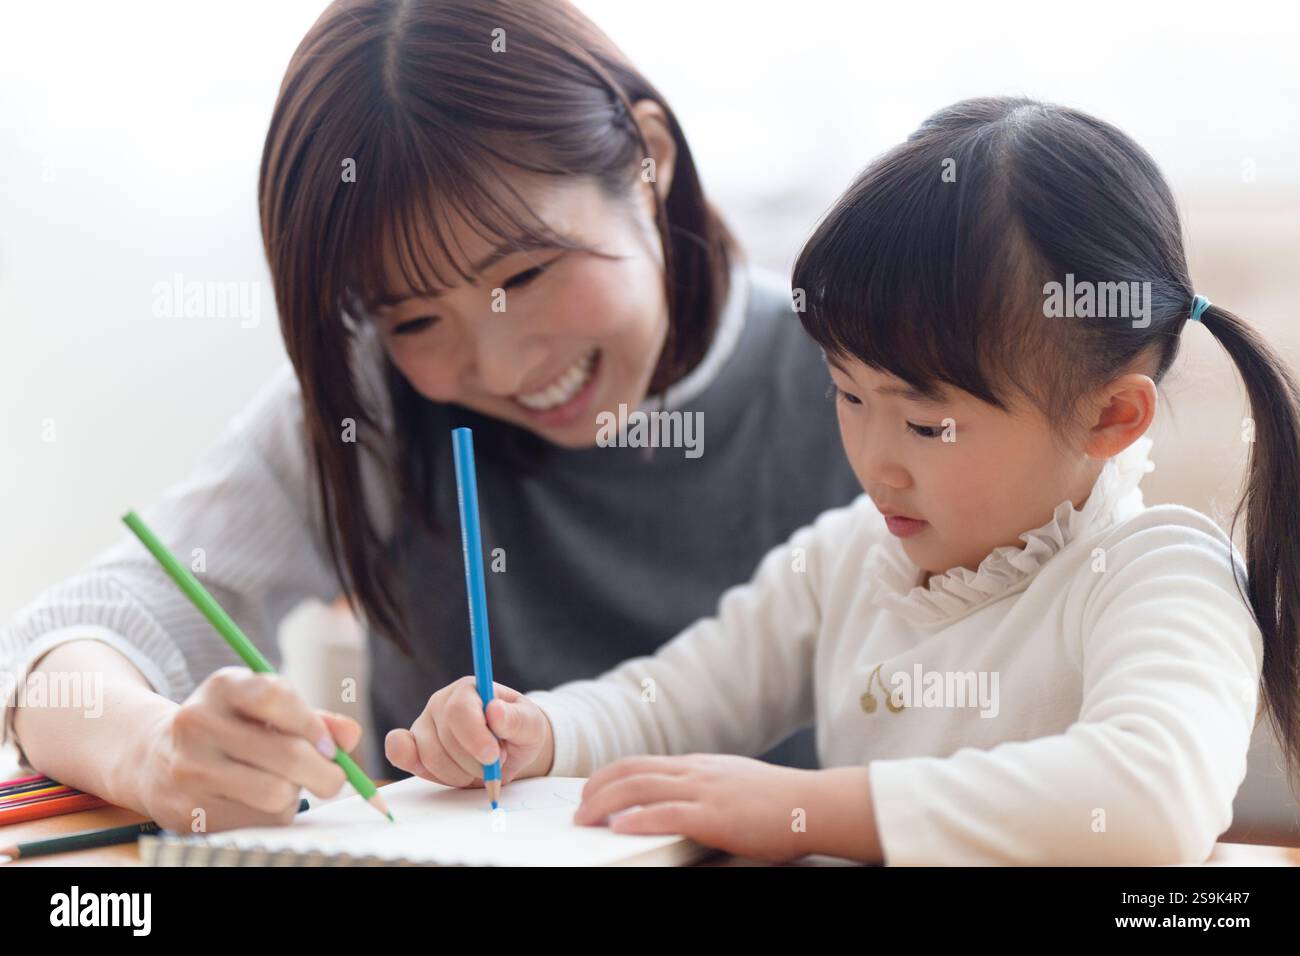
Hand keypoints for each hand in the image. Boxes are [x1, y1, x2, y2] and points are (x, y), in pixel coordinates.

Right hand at [134, 666, 360, 832]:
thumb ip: (312, 718)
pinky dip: (272, 816)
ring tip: (287, 787)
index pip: (275, 696)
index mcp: (222, 687)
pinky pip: (257, 822)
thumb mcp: (265, 710)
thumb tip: (350, 735)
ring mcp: (188, 769)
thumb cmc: (231, 730)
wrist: (156, 760)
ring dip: (295, 795)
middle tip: (332, 778)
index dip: (312, 724)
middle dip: (325, 772)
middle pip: (286, 755)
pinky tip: (260, 804)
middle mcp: (198, 723)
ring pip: (276, 793)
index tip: (328, 745)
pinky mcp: (188, 812)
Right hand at [384, 676, 553, 788]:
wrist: (506, 751)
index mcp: (470, 689)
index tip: (493, 756)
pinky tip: (426, 767)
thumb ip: (516, 719)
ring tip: (480, 769)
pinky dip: (409, 762)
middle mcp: (442, 702)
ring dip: (460, 774)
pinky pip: (399, 751)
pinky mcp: (413, 745)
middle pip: (445, 738)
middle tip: (496, 762)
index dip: (474, 736)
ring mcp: (424, 724)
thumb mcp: (530, 725)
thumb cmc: (518, 732)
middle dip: (474, 762)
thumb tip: (494, 710)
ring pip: (430, 757)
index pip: (460, 709)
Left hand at [572, 754, 822, 861]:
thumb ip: (704, 785)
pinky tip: (620, 828)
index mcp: (698, 765)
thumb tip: (678, 799)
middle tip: (578, 808)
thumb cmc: (778, 800)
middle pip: (630, 771)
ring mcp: (704, 791)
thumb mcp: (732, 782)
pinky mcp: (715, 815)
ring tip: (584, 819)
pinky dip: (637, 820)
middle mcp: (695, 772)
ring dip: (604, 803)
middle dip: (596, 788)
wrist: (812, 803)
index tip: (590, 790)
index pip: (640, 762)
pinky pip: (667, 814)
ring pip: (639, 788)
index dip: (608, 775)